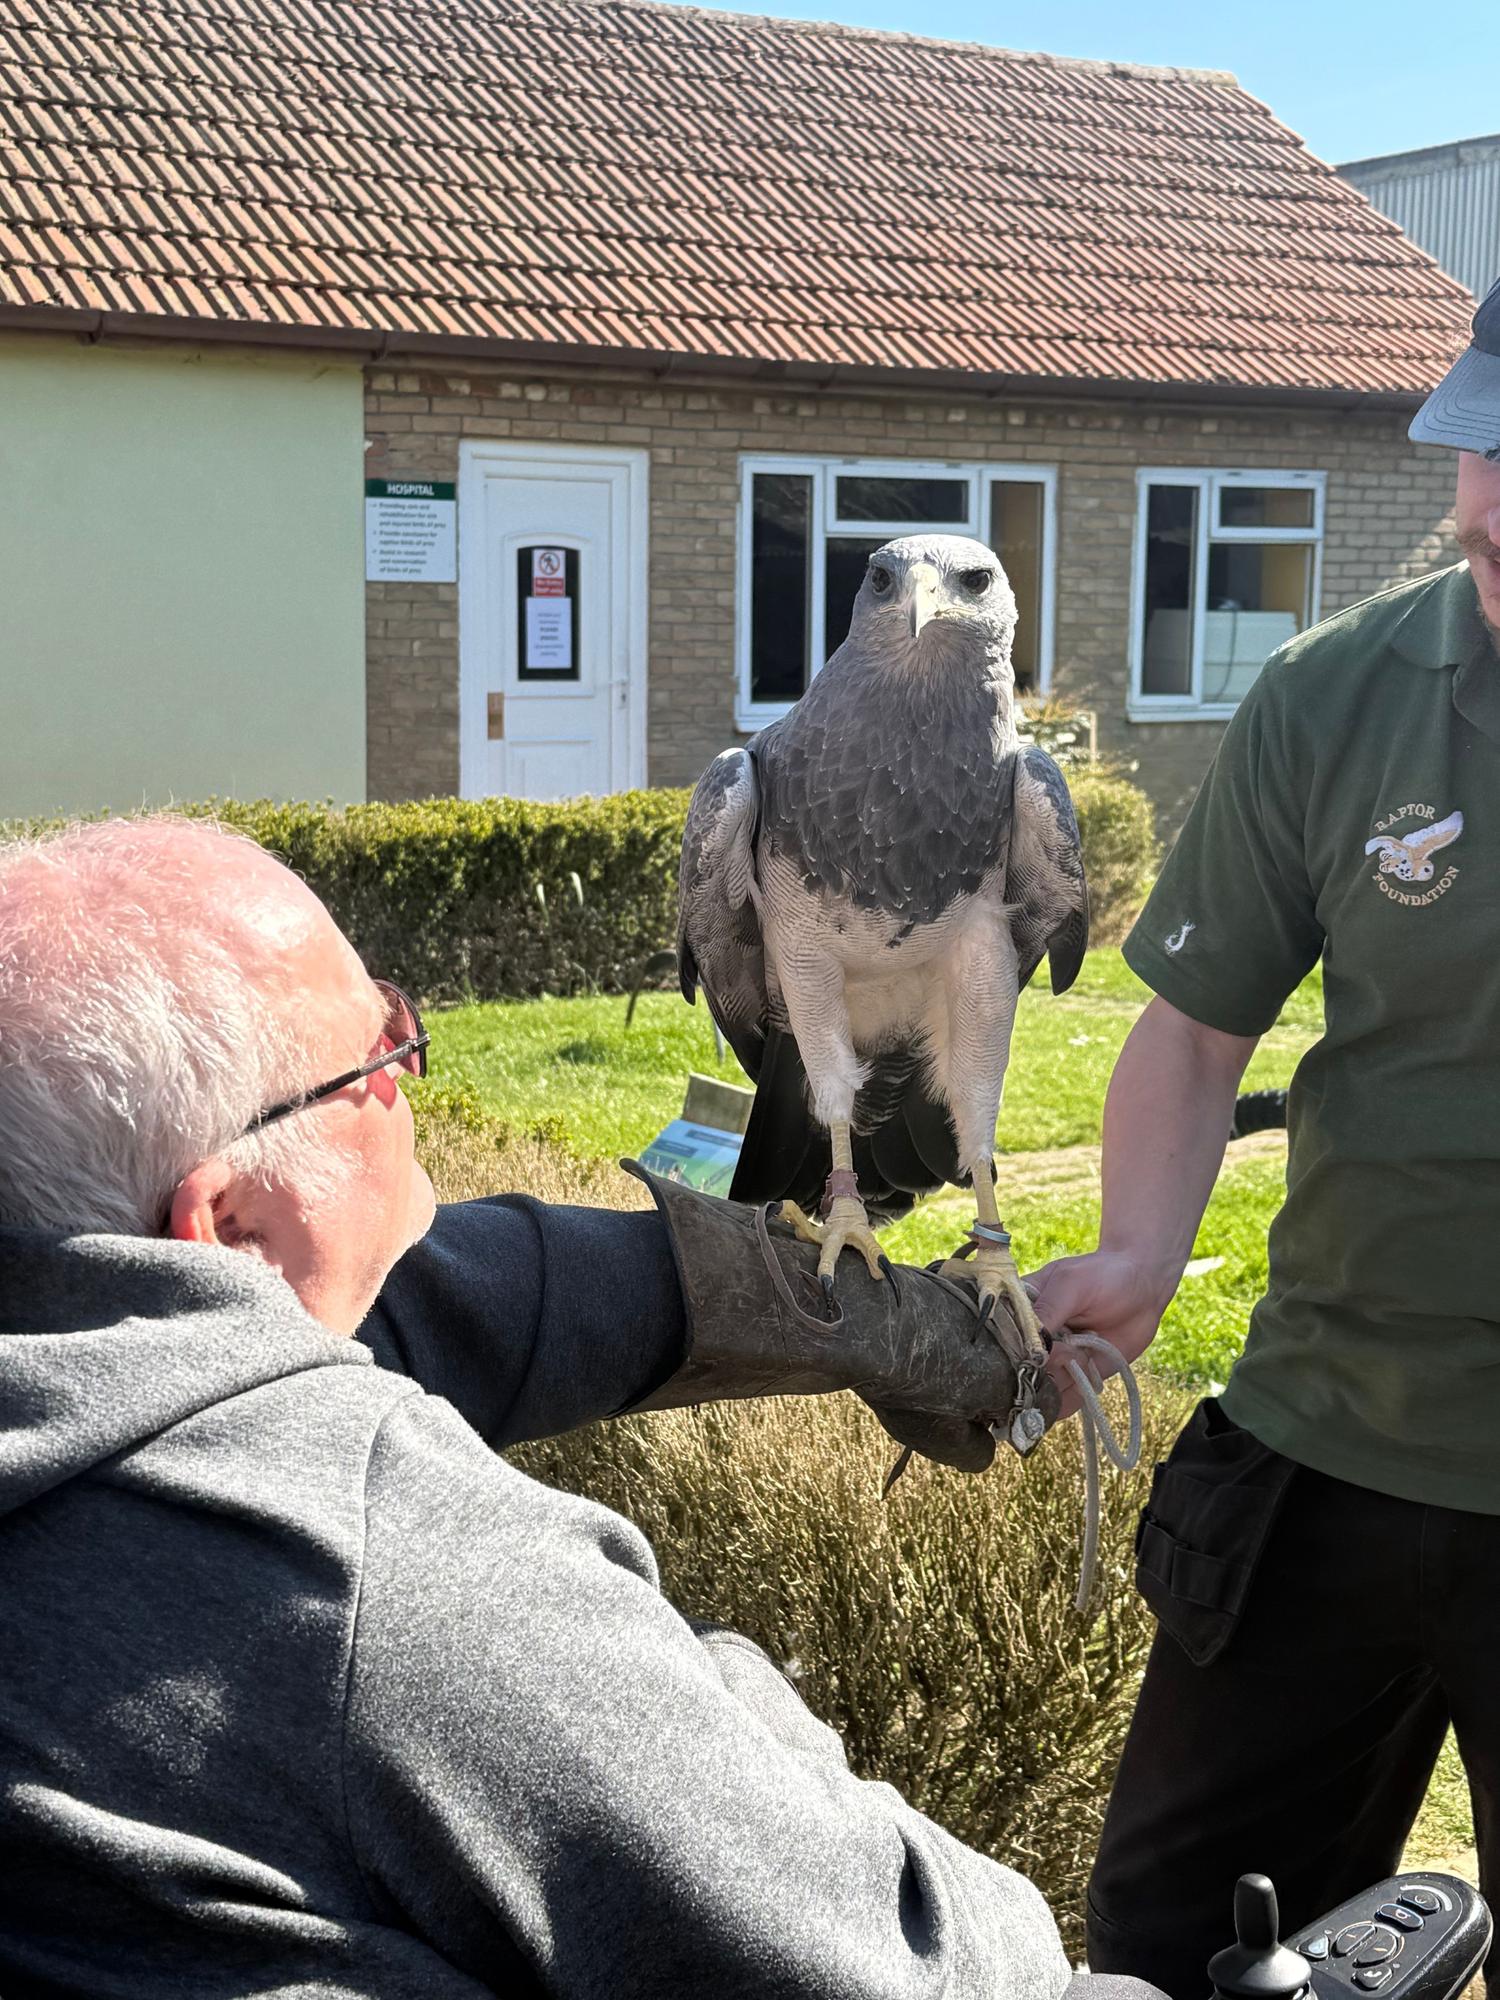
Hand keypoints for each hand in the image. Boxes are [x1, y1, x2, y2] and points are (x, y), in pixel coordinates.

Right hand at [1025, 1250, 1173, 1418]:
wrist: (1144, 1290)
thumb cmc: (1104, 1276)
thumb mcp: (1072, 1284)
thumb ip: (1048, 1310)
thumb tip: (1028, 1346)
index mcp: (1020, 1310)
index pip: (998, 1337)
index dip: (1009, 1349)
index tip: (1033, 1349)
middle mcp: (1032, 1339)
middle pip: (1016, 1369)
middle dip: (1041, 1369)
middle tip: (1071, 1351)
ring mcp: (1053, 1361)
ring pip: (1039, 1389)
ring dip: (1061, 1380)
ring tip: (1086, 1356)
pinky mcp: (1075, 1378)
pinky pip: (1062, 1403)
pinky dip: (1072, 1398)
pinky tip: (1088, 1374)